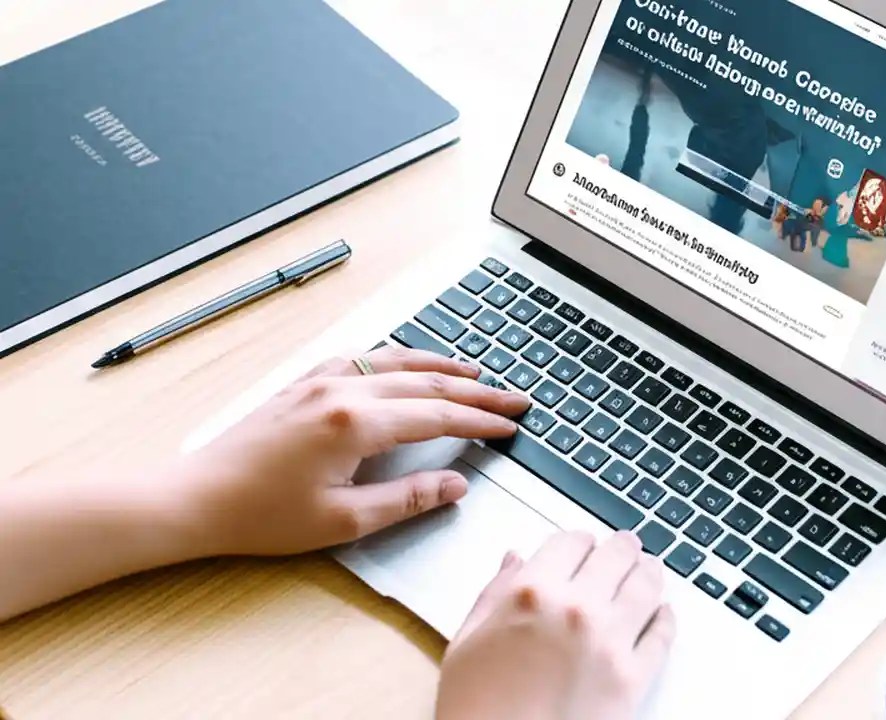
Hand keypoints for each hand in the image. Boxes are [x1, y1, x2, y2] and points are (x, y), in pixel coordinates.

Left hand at [178, 346, 529, 556]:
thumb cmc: (260, 515)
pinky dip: (397, 358)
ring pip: (397, 361)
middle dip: (476, 391)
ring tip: (476, 371)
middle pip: (426, 383)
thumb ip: (406, 498)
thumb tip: (454, 483)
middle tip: (513, 398)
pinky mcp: (303, 385)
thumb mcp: (343, 521)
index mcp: (354, 424)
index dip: (479, 421)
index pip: (436, 415)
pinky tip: (407, 363)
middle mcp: (341, 391)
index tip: (509, 426)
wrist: (195, 499)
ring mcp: (320, 382)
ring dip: (442, 366)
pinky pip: (363, 358)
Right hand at [437, 531, 676, 719]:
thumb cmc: (476, 711)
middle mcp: (576, 610)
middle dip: (620, 549)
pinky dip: (665, 618)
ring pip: (647, 585)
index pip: (571, 542)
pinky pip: (663, 635)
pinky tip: (662, 613)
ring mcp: (610, 643)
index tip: (582, 546)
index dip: (578, 541)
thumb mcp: (466, 643)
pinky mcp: (634, 678)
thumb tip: (515, 560)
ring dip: (648, 572)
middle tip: (624, 549)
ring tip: (648, 570)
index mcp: (531, 594)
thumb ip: (494, 593)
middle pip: (616, 555)